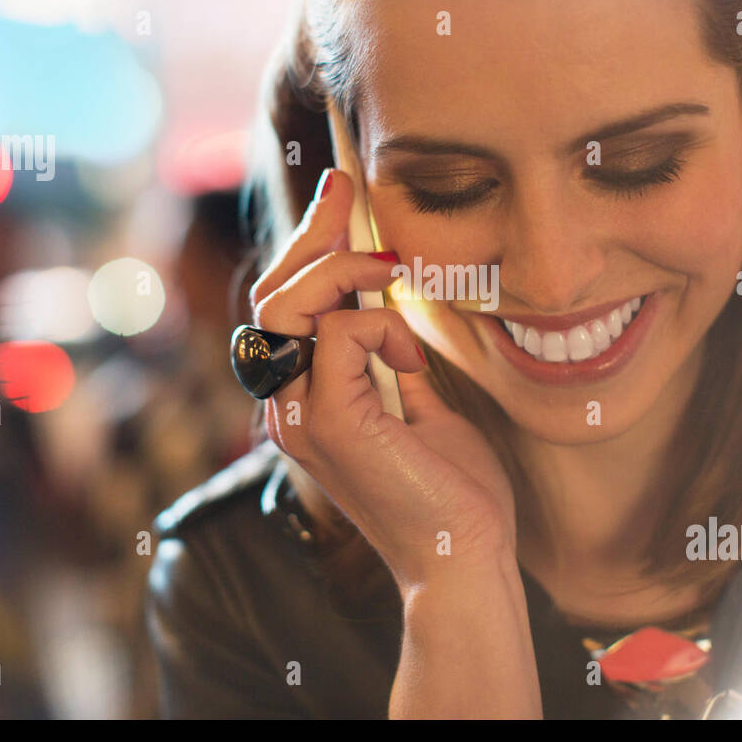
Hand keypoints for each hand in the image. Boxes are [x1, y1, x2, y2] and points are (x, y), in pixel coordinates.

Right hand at [249, 167, 516, 591]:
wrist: (468, 557)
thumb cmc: (454, 491)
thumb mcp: (420, 407)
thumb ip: (392, 364)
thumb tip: (387, 313)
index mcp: (307, 403)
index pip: (285, 310)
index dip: (308, 247)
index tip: (341, 194)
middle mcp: (289, 408)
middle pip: (273, 297)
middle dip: (312, 232)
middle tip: (346, 184)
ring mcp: (301, 417)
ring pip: (287, 305)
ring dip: (342, 268)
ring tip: (390, 269)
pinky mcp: (330, 422)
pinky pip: (339, 333)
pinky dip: (382, 329)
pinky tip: (413, 365)